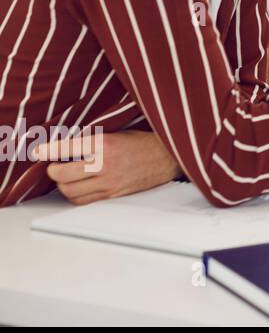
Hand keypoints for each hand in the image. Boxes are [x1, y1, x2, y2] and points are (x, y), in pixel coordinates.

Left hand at [32, 131, 180, 204]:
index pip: (64, 149)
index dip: (46, 151)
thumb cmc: (143, 141)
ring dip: (63, 185)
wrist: (167, 157)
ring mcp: (108, 182)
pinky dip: (75, 195)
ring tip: (67, 177)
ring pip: (69, 191)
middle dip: (52, 171)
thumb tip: (62, 146)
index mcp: (104, 143)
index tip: (37, 152)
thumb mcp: (116, 132)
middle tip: (54, 165)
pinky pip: (83, 200)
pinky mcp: (113, 195)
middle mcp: (104, 164)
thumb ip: (90, 140)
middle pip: (60, 175)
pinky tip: (80, 185)